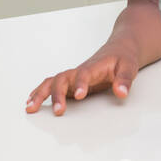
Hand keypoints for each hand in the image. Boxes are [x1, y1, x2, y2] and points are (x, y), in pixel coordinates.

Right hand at [25, 41, 140, 115]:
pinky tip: (31, 102)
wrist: (118, 48)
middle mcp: (80, 71)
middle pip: (63, 79)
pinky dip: (40, 92)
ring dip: (41, 93)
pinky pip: (52, 86)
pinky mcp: (71, 82)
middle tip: (58, 111)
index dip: (80, 83)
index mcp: (94, 67)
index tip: (79, 95)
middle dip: (58, 95)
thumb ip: (125, 79)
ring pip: (53, 82)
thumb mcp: (129, 67)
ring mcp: (74, 77)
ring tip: (30, 108)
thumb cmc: (123, 58)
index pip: (84, 74)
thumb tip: (121, 93)